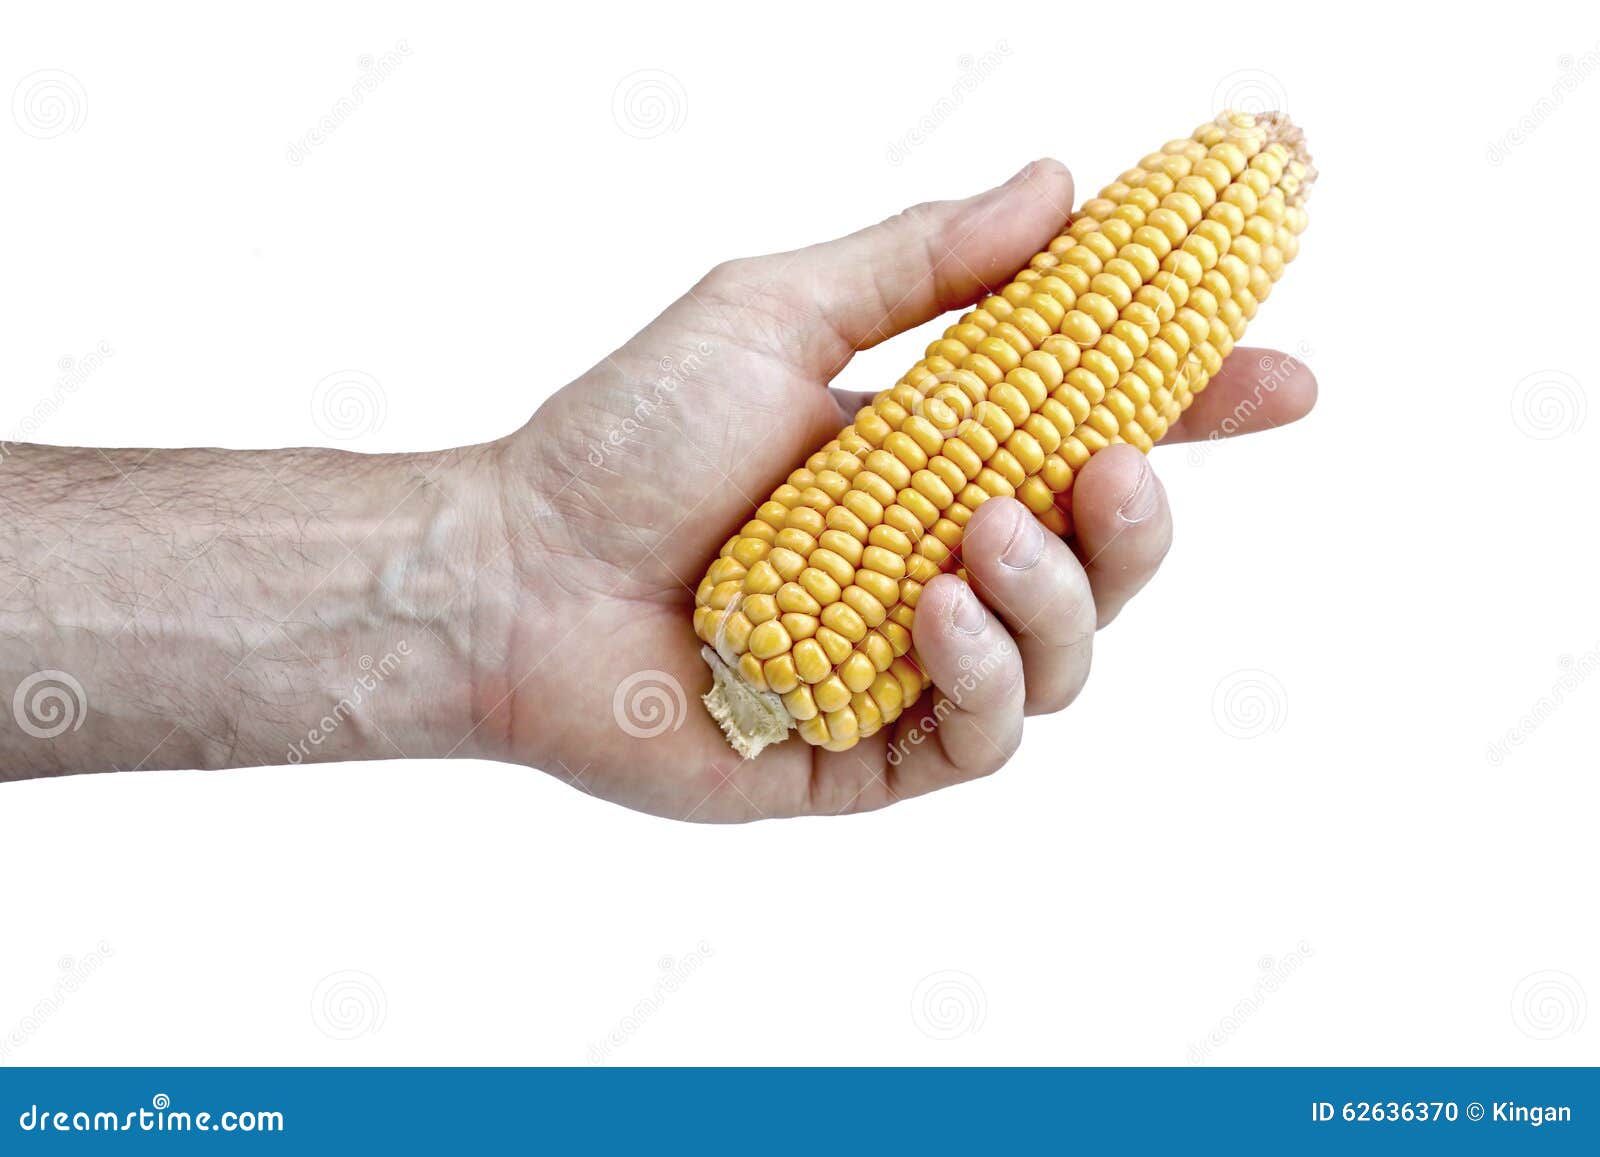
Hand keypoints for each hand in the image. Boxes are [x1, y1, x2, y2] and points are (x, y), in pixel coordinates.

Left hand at [491, 159, 1317, 820]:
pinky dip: (983, 674)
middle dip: (1139, 520)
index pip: (1092, 437)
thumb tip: (1060, 184)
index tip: (1283, 375)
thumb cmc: (627, 440)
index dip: (1197, 410)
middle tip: (1114, 466)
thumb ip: (921, 264)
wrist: (513, 574)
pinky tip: (931, 619)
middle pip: (1105, 559)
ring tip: (976, 538)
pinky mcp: (870, 754)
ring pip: (1067, 656)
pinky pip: (984, 736)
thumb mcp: (777, 315)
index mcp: (928, 460)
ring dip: (1057, 594)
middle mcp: (934, 564)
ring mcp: (907, 667)